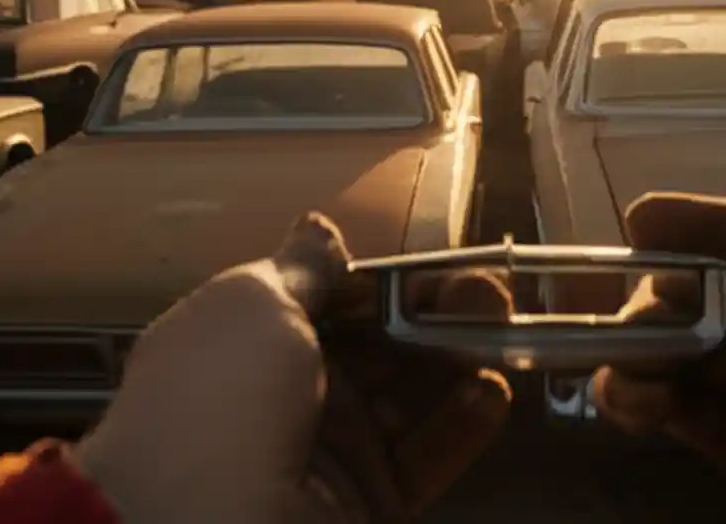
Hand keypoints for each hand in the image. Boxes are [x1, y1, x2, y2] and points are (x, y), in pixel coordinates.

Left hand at [74, 213, 511, 523]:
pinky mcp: (371, 500)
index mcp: (255, 341)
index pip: (334, 301)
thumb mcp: (250, 305)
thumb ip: (301, 269)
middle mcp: (294, 394)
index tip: (438, 266)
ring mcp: (334, 452)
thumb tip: (320, 227)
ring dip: (459, 361)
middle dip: (436, 316)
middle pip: (381, 346)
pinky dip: (463, 425)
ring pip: (411, 398)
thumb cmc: (221, 399)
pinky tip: (492, 392)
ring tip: (504, 332)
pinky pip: (426, 457)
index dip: (387, 281)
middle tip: (491, 295)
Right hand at [593, 160, 725, 522]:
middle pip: (715, 288)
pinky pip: (685, 405)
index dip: (698, 222)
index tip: (638, 221)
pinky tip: (628, 402)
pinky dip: (649, 400)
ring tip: (629, 373)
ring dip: (648, 352)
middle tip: (639, 320)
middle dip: (666, 298)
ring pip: (692, 347)